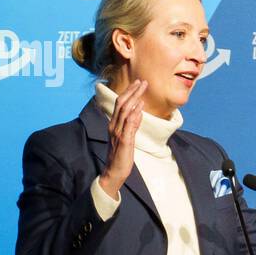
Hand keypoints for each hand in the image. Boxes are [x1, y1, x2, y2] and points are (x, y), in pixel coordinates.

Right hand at [99, 79, 145, 199]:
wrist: (113, 173)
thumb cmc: (120, 157)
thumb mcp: (127, 138)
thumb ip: (132, 125)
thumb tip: (139, 112)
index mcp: (113, 125)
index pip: (119, 104)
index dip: (128, 92)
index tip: (137, 83)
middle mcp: (113, 126)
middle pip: (121, 103)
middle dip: (132, 91)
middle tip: (142, 81)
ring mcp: (118, 133)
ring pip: (124, 110)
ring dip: (134, 98)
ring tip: (142, 88)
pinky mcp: (124, 141)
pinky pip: (129, 124)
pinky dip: (134, 113)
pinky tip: (140, 106)